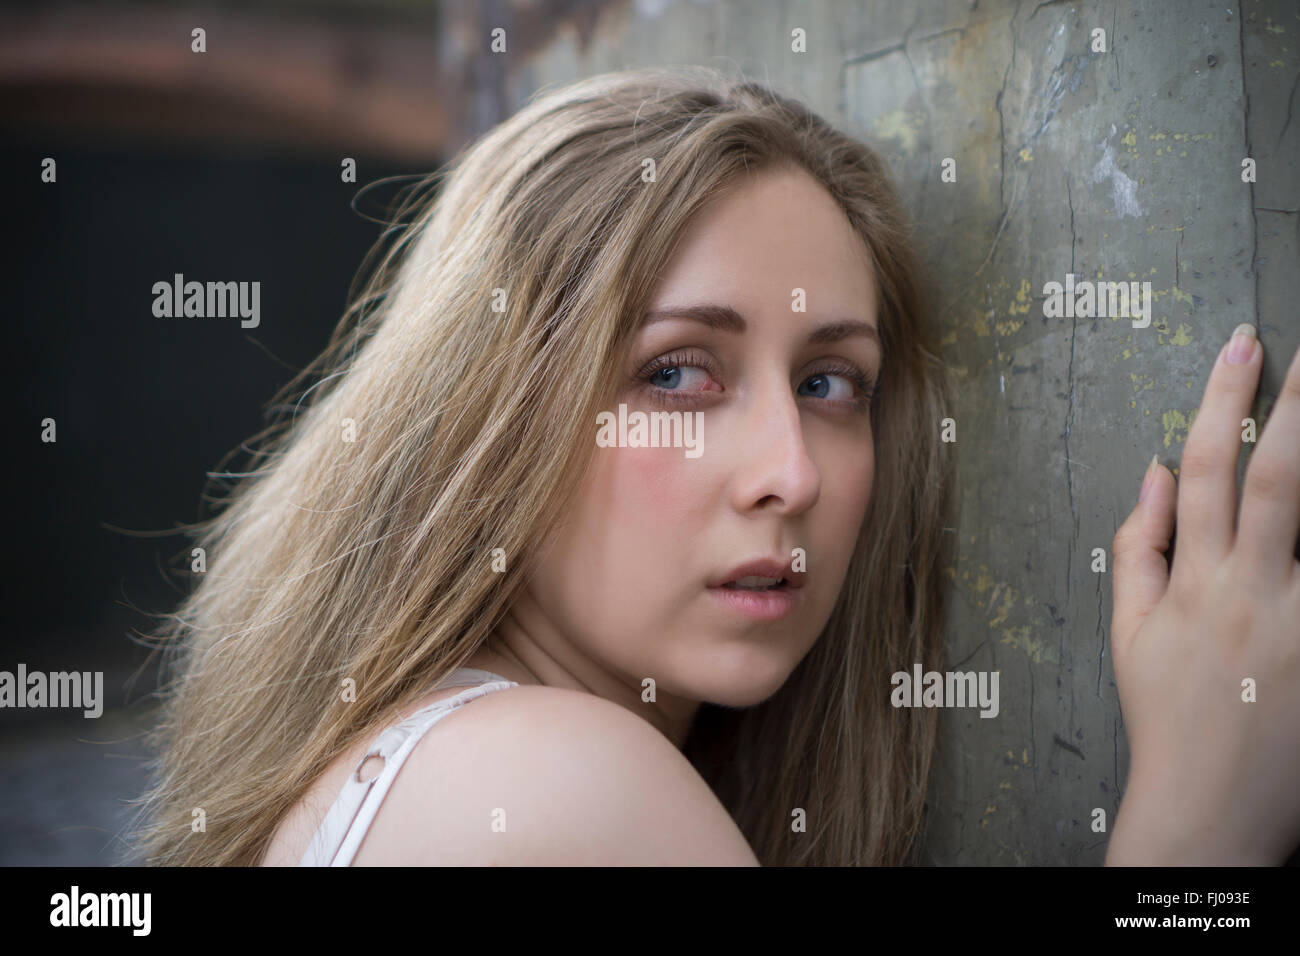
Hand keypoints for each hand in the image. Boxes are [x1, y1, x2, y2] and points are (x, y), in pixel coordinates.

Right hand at [1106, 323, 1299, 865]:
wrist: (1211, 806)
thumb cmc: (1167, 715)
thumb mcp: (1129, 631)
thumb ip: (1139, 547)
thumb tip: (1157, 475)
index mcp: (1195, 580)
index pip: (1207, 468)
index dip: (1223, 400)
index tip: (1242, 347)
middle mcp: (1253, 592)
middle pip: (1279, 479)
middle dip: (1298, 405)